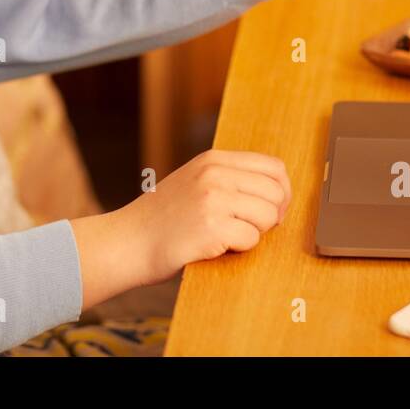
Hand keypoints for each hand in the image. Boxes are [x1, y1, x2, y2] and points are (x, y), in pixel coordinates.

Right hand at [116, 149, 290, 289]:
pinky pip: (252, 239)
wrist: (127, 242)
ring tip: (227, 236)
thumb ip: (229, 178)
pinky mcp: (211, 227)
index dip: (281, 192)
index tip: (272, 210)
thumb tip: (278, 190)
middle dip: (271, 216)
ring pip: (268, 216)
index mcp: (213, 159)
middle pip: (276, 193)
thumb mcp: (194, 181)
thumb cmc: (163, 219)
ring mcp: (213, 199)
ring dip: (255, 233)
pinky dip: (240, 249)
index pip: (274, 167)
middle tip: (250, 228)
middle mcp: (215, 173)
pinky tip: (215, 246)